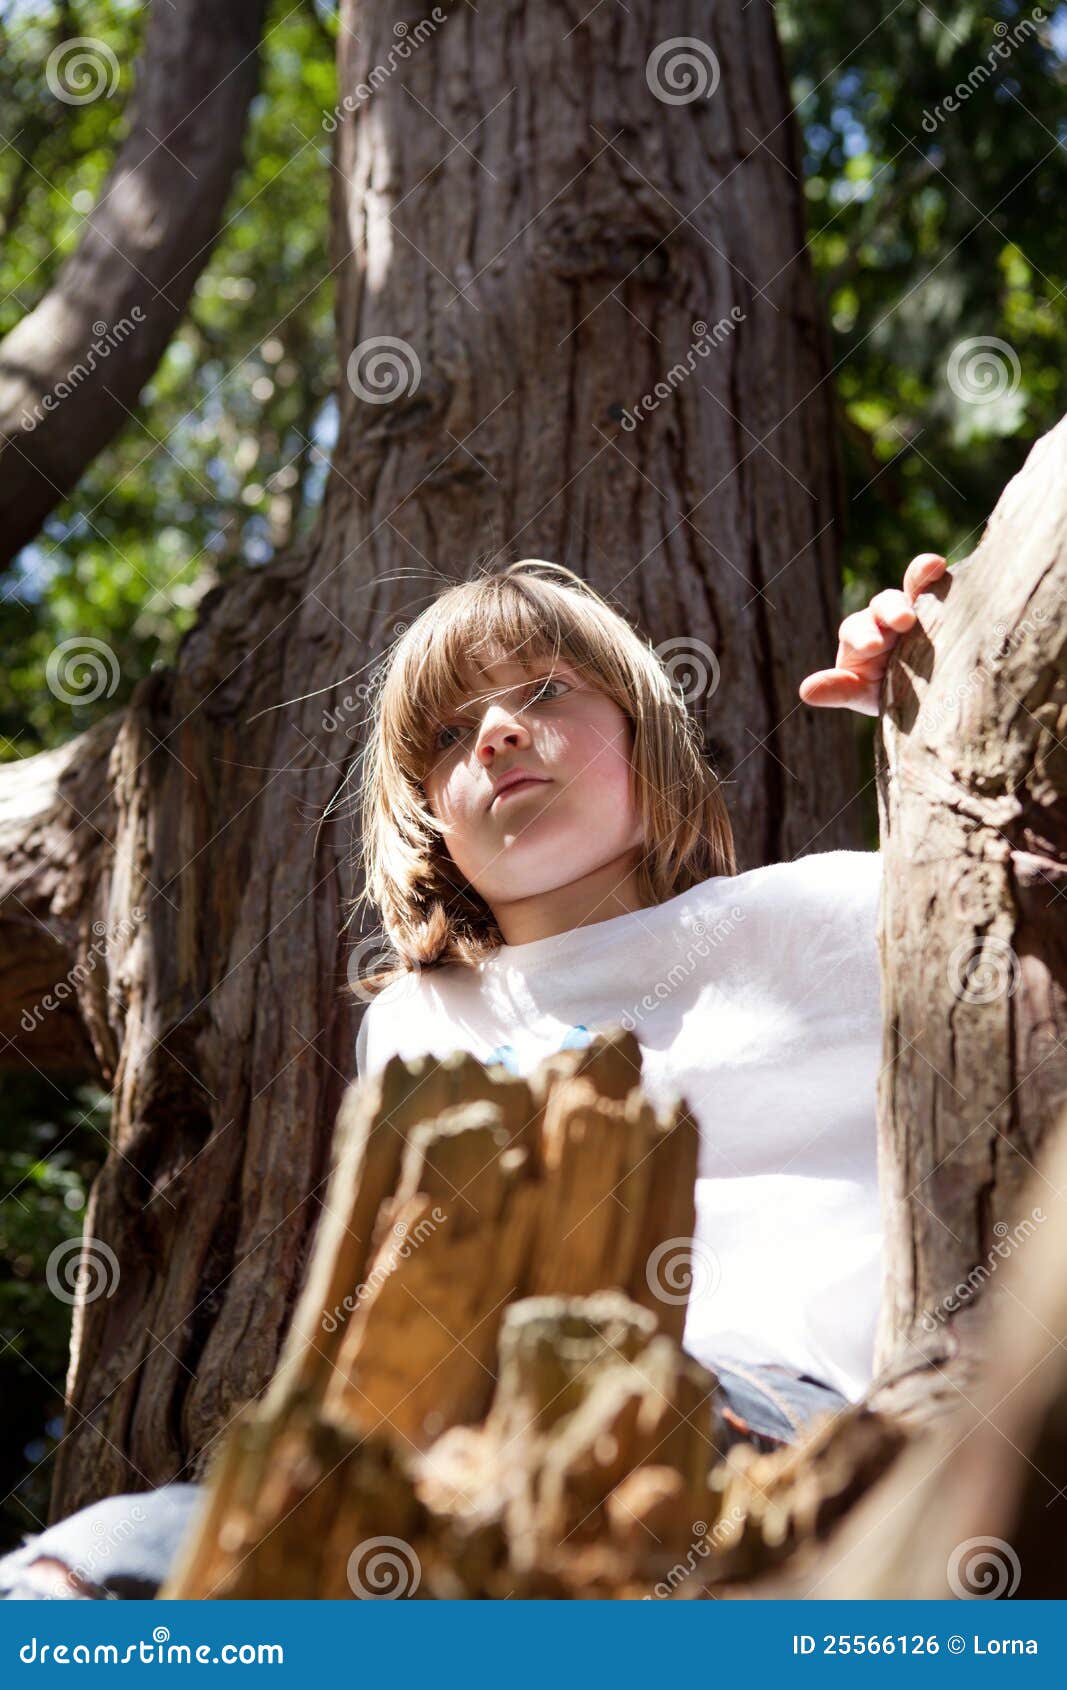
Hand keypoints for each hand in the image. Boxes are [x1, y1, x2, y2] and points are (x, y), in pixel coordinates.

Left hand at [798, 552, 948, 715]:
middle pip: (883, 604)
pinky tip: (942, 564)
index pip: (856, 629)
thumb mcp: (862, 693)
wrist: (923, 690)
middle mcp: (882, 616)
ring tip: (932, 568)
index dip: (863, 635)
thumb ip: (838, 689)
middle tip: (903, 621)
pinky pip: (936, 584)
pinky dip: (936, 572)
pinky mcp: (938, 603)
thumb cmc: (883, 691)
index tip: (873, 647)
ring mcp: (912, 606)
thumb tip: (805, 691)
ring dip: (919, 579)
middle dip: (892, 609)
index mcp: (860, 636)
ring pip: (911, 588)